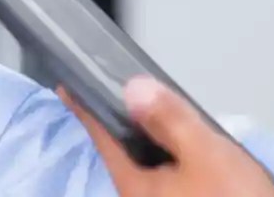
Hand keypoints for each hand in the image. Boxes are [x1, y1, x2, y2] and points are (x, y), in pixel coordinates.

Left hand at [61, 78, 273, 196]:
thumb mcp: (205, 154)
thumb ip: (170, 119)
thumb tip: (133, 88)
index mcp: (136, 186)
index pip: (102, 137)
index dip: (86, 109)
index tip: (68, 87)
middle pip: (124, 155)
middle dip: (125, 126)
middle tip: (127, 97)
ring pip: (147, 171)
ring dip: (153, 145)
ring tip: (163, 121)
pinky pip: (167, 182)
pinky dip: (171, 162)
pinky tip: (191, 156)